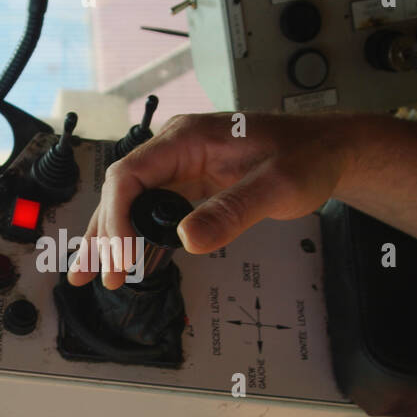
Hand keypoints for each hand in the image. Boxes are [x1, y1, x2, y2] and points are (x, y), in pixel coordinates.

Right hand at [68, 111, 363, 288]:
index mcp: (188, 138)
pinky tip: (121, 260)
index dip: (118, 216)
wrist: (328, 151)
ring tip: (87, 275)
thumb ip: (232, 211)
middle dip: (107, 236)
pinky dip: (134, 237)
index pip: (130, 174)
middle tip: (107, 278)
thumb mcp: (276, 186)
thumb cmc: (307, 157)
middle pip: (122, 192)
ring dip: (109, 239)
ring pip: (130, 203)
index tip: (121, 254)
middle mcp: (176, 149)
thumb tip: (187, 240)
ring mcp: (181, 168)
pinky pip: (152, 211)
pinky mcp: (190, 186)